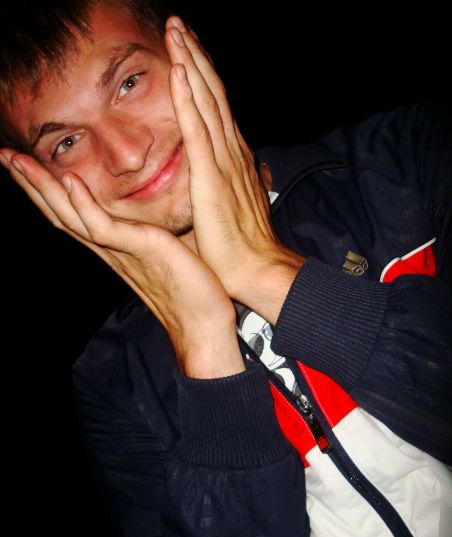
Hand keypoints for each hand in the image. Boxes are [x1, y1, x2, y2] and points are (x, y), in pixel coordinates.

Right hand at [0, 152, 243, 376]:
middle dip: (31, 184)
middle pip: (60, 212)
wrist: (205, 323)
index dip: (48, 190)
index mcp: (114, 245)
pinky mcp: (139, 250)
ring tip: (17, 160)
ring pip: (70, 217)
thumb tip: (151, 219)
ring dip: (42, 187)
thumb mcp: (165, 249)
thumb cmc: (192, 287)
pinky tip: (69, 181)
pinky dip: (84, 204)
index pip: (72, 213)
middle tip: (5, 155)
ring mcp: (120, 250)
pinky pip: (103, 228)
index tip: (27, 163)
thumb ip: (149, 232)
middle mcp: (109, 248)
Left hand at [165, 17, 303, 324]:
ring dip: (192, 63)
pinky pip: (198, 131)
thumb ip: (238, 180)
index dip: (202, 75)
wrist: (258, 269)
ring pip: (207, 102)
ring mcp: (224, 161)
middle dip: (195, 55)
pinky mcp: (212, 178)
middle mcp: (231, 151)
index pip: (215, 107)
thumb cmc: (243, 244)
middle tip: (178, 23)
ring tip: (176, 31)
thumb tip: (251, 167)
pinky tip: (181, 71)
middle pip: (212, 94)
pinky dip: (190, 100)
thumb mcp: (238, 203)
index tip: (187, 48)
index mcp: (232, 157)